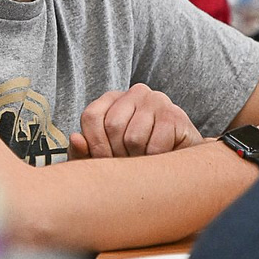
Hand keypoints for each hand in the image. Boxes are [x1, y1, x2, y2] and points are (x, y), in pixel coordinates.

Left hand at [69, 84, 201, 159]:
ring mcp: (157, 100)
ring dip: (138, 159)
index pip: (91, 116)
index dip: (94, 144)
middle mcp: (136, 92)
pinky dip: (154, 160)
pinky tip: (161, 158)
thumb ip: (86, 152)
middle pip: (112, 126)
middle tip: (129, 164)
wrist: (183, 165)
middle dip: (117, 155)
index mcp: (114, 99)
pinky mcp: (175, 115)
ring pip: (133, 138)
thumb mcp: (108, 159)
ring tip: (146, 161)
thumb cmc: (139, 160)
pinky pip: (154, 145)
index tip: (104, 162)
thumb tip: (75, 138)